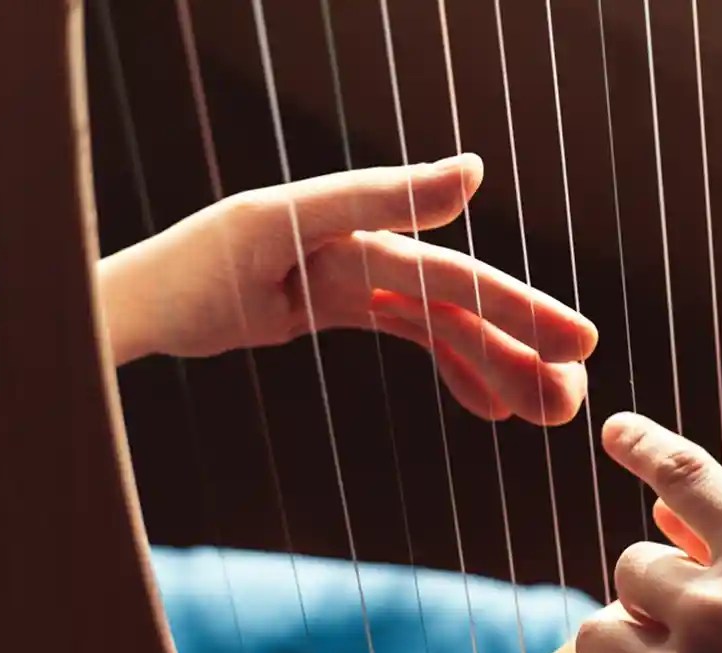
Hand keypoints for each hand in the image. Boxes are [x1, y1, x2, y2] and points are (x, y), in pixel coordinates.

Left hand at [98, 153, 594, 425]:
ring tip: (549, 414)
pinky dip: (454, 370)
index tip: (579, 341)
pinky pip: (416, 336)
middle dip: (520, 351)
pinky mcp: (347, 302)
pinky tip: (490, 407)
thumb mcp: (275, 226)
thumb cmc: (190, 265)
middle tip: (573, 403)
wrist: (141, 304)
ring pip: (446, 327)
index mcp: (352, 231)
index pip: (444, 278)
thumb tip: (476, 169)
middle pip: (458, 306)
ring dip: (499, 368)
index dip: (513, 309)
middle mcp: (367, 248)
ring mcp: (360, 277)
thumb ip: (375, 196)